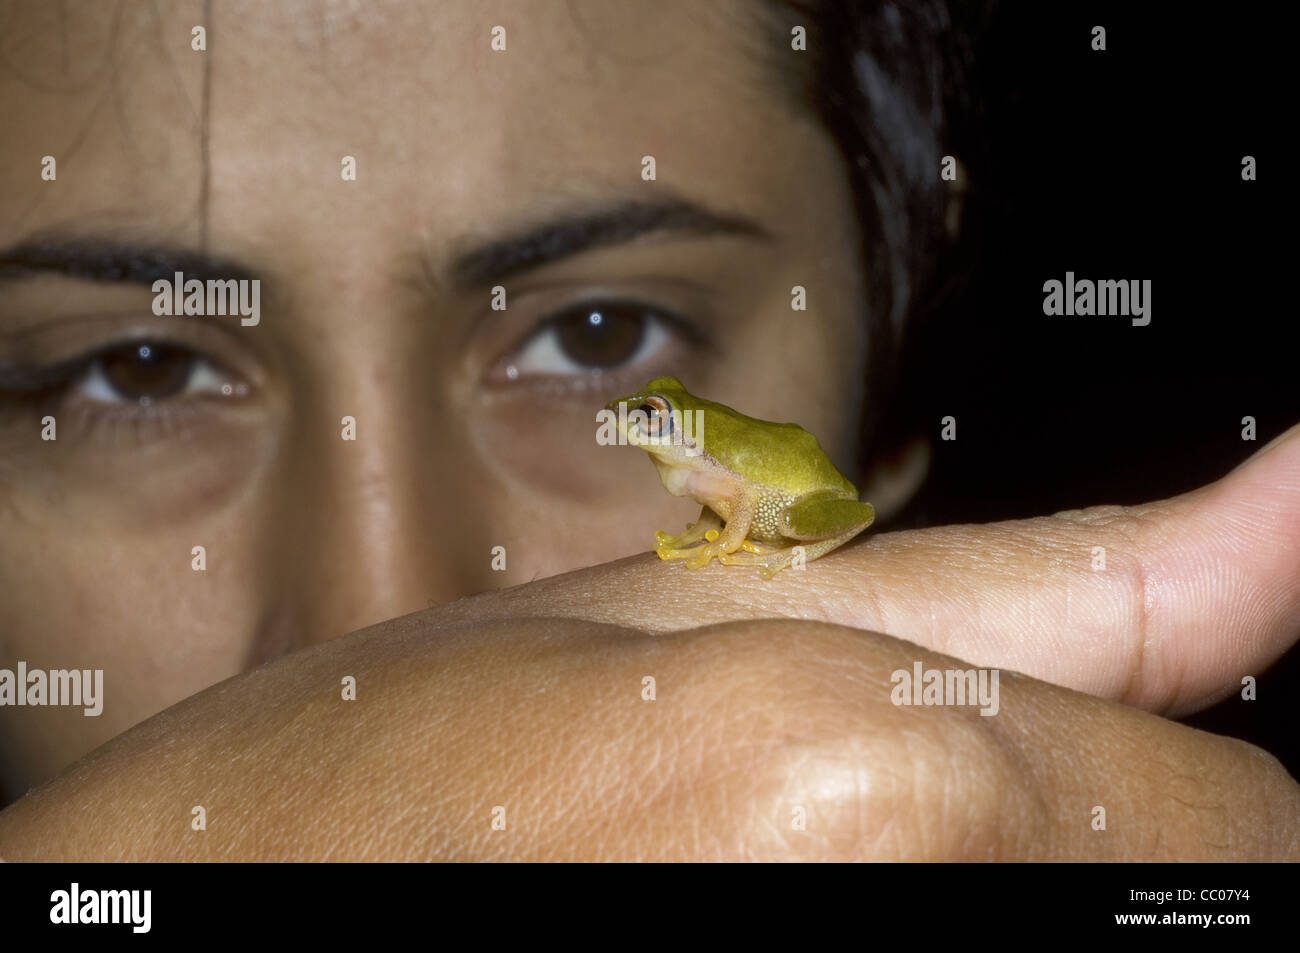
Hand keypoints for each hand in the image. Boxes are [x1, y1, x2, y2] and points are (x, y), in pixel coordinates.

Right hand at [2, 426, 1296, 859]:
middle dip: (1061, 837)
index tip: (1030, 748)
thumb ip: (1036, 586)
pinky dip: (927, 921)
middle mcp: (914, 920)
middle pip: (1185, 892)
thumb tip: (1286, 509)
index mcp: (891, 784)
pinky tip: (771, 881)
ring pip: (1086, 943)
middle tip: (853, 814)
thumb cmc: (379, 783)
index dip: (1144, 773)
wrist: (204, 911)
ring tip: (779, 851)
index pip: (1244, 826)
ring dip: (987, 883)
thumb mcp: (693, 616)